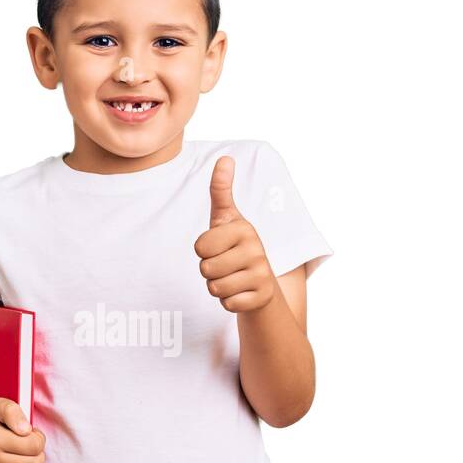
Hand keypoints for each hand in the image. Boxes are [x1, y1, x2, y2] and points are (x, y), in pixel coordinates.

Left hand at [193, 156, 276, 312]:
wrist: (262, 281)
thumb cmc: (235, 246)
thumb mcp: (226, 218)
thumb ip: (221, 190)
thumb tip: (225, 158)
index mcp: (244, 229)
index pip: (200, 246)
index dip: (203, 250)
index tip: (218, 247)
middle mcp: (256, 250)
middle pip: (205, 269)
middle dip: (209, 271)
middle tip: (225, 264)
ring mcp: (261, 274)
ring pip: (214, 288)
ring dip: (217, 286)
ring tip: (232, 277)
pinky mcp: (262, 297)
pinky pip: (227, 304)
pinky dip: (228, 301)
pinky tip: (240, 291)